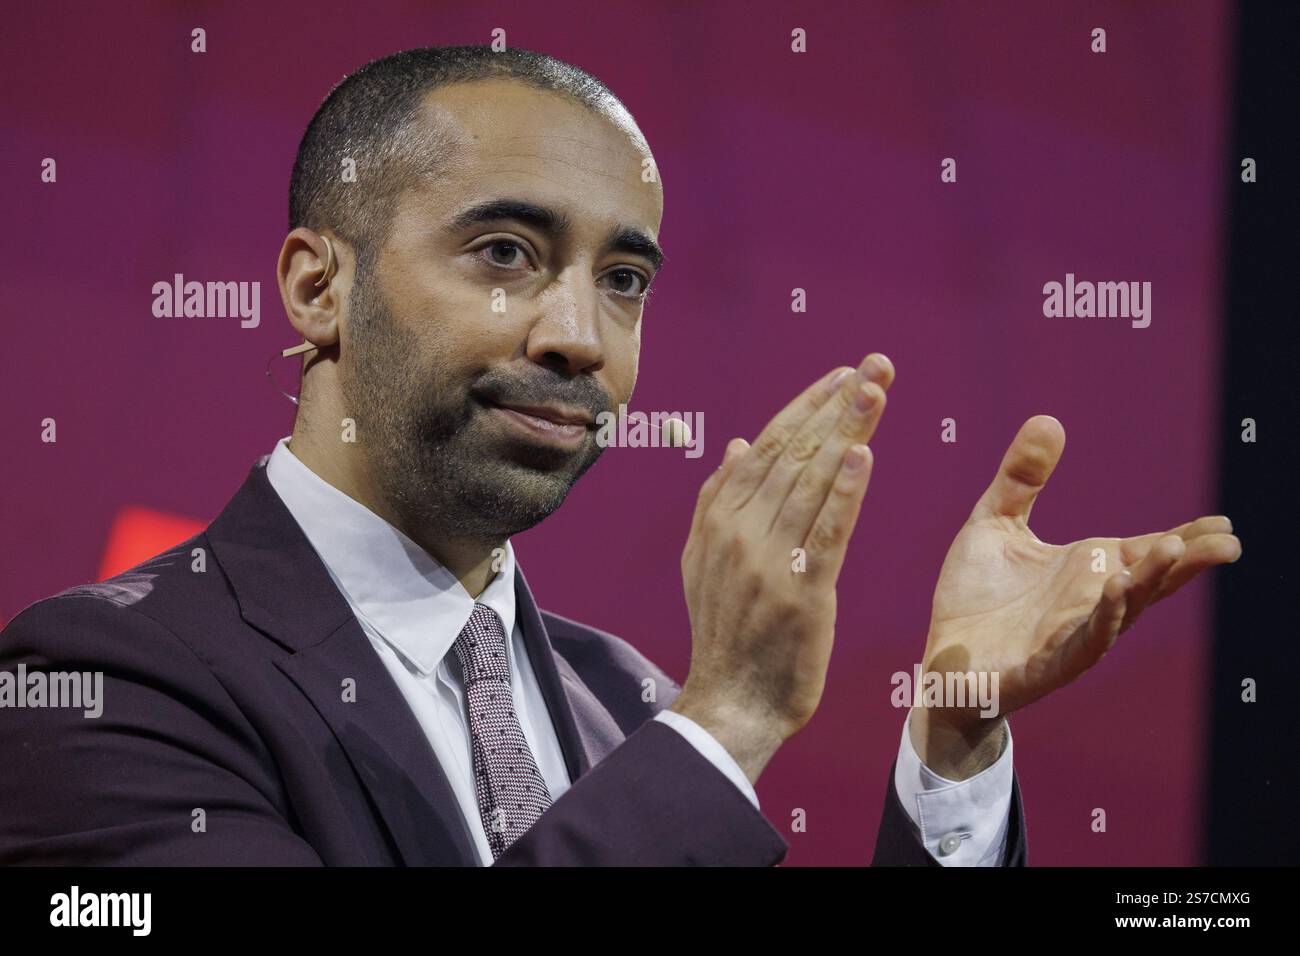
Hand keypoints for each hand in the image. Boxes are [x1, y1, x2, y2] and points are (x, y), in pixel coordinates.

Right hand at [672, 354, 895, 782]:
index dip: (808, 406)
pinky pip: (826, 535)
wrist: (731, 703)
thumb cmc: (726, 633)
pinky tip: (863, 457)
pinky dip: (844, 494)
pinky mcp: (800, 595)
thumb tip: (740, 444)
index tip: (843, 374)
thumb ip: (717, 501)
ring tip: (875, 391)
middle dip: (836, 404)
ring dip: (846, 431)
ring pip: (812, 483)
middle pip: (795, 454)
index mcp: (719, 519)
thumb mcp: (704, 562)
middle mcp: (740, 532)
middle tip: (875, 365)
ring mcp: (768, 563)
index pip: (770, 447)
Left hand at [913, 415, 1240, 776]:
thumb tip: (1049, 418)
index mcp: (1086, 568)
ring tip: (1173, 549)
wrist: (944, 660)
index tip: (1224, 523)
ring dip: (1148, 581)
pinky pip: (1084, 642)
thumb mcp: (995, 524)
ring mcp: (1073, 634)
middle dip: (1185, 560)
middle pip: (1149, 580)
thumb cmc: (976, 595)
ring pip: (1124, 609)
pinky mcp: (1048, 665)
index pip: (1145, 550)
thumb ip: (1022, 478)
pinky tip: (1116, 588)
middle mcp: (1090, 601)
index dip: (1185, 538)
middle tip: (1228, 541)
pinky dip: (1104, 618)